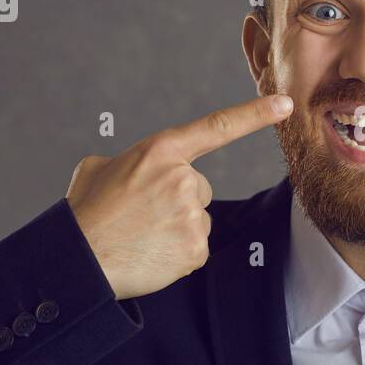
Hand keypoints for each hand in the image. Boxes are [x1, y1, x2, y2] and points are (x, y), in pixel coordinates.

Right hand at [65, 94, 292, 299]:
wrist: (78, 260)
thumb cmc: (85, 214)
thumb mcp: (96, 169)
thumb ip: (126, 160)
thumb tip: (132, 170)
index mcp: (160, 152)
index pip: (216, 128)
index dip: (254, 115)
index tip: (286, 105)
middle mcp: (183, 178)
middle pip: (198, 189)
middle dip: (176, 201)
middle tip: (141, 217)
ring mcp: (192, 214)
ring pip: (197, 220)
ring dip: (175, 229)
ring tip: (140, 236)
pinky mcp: (197, 248)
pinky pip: (195, 248)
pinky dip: (175, 255)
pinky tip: (150, 255)